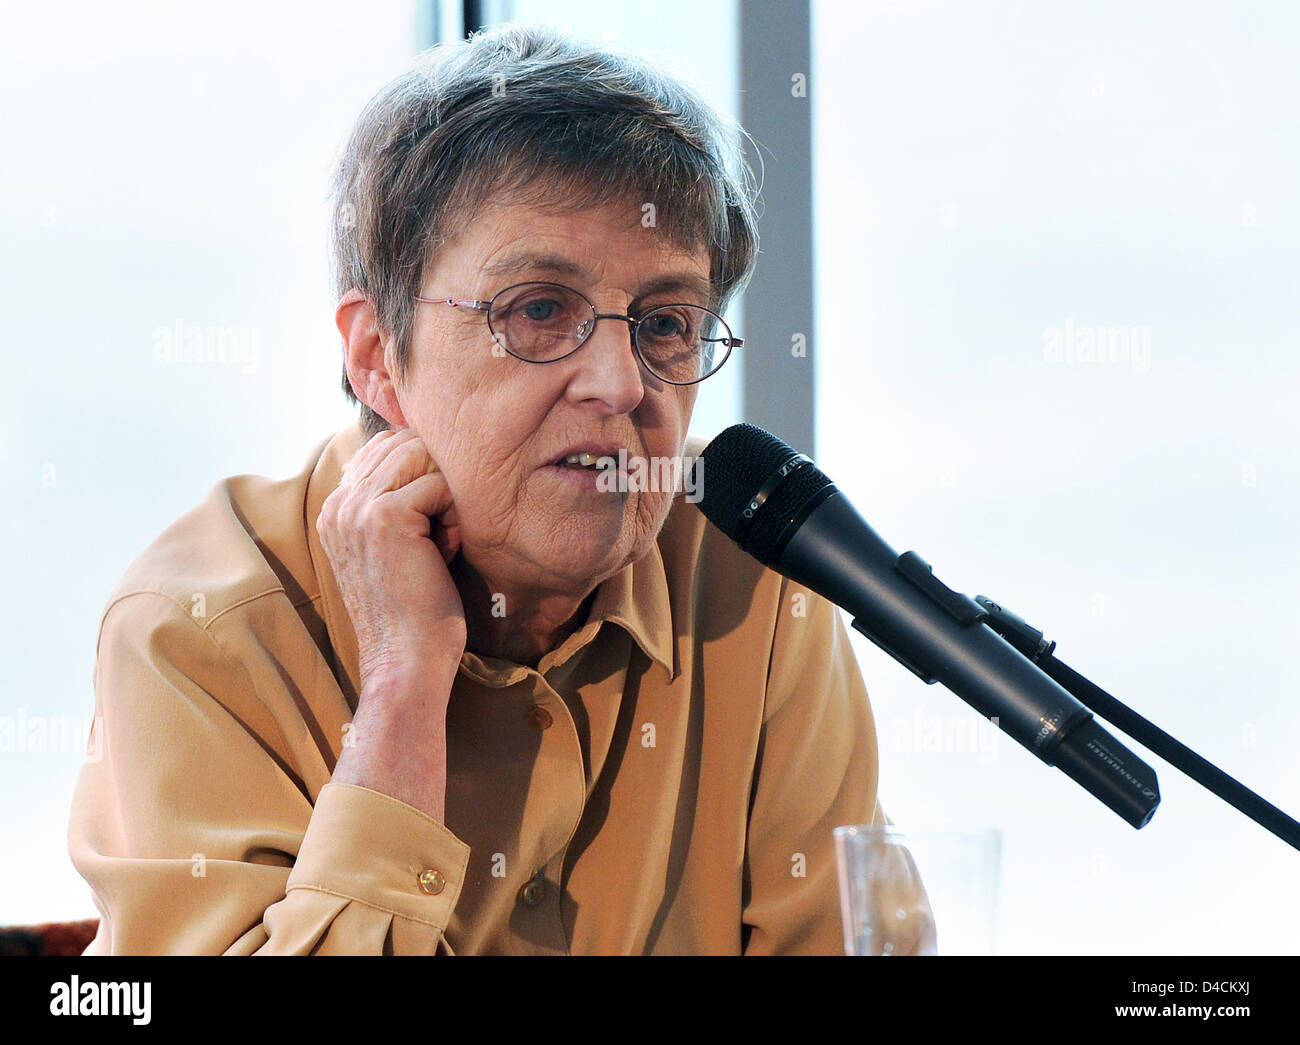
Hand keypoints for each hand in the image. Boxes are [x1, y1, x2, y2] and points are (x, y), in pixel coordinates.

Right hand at [316, 427, 466, 687]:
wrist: (407, 659)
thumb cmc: (414, 610)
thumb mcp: (396, 548)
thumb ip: (395, 503)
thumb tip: (425, 454)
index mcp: (336, 509)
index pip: (384, 448)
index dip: (423, 475)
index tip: (427, 529)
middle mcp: (340, 503)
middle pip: (405, 445)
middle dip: (437, 483)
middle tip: (438, 536)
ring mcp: (358, 507)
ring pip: (421, 459)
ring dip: (445, 498)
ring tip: (440, 542)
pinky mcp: (385, 515)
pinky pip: (439, 485)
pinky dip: (454, 518)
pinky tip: (443, 554)